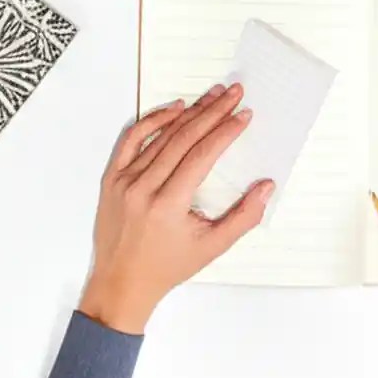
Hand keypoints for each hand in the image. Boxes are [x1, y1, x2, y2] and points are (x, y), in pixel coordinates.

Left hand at [78, 84, 274, 333]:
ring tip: (212, 96)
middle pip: (183, 139)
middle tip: (233, 93)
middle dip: (212, 113)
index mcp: (167, 206)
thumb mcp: (212, 248)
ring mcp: (123, 182)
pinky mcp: (111, 179)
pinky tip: (174, 109)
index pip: (202, 156)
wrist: (121, 284)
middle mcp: (142, 189)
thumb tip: (266, 187)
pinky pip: (131, 140)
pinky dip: (152, 121)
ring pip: (160, 136)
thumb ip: (244, 217)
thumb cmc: (166, 268)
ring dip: (189, 113)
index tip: (243, 116)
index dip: (225, 132)